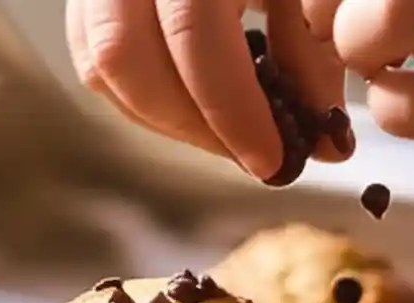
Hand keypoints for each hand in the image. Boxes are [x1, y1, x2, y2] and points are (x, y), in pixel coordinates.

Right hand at [67, 0, 351, 180]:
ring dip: (166, 119)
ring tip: (228, 137)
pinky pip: (92, 52)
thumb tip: (321, 141)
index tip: (274, 160)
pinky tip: (195, 108)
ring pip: (100, 62)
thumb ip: (313, 44)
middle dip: (194, 126)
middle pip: (126, 56)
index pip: (192, 32)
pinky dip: (141, 95)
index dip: (231, 108)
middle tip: (253, 157)